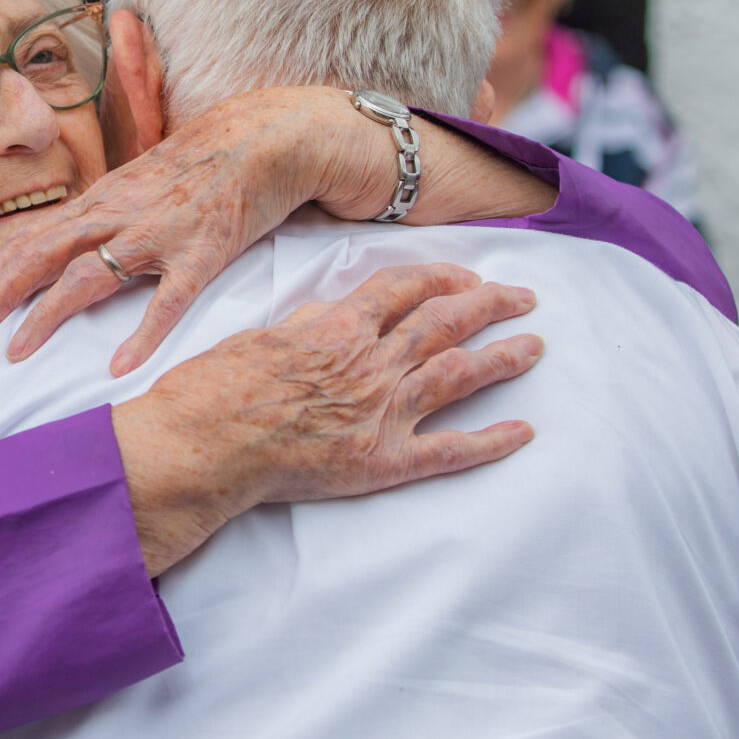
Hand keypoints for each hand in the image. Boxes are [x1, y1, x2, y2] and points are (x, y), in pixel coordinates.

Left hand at [0, 86, 552, 373]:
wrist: (265, 138)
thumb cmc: (199, 169)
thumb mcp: (139, 188)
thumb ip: (102, 220)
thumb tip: (61, 257)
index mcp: (101, 201)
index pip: (31, 241)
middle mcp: (118, 213)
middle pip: (42, 256)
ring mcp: (159, 231)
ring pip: (89, 275)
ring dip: (47, 315)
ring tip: (16, 355)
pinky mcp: (204, 250)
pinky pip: (169, 298)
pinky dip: (143, 333)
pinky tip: (120, 367)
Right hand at [109, 263, 542, 575]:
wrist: (203, 443)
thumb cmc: (219, 387)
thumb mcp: (267, 332)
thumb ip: (315, 323)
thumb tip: (343, 316)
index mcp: (341, 324)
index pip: (407, 287)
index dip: (444, 277)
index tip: (467, 277)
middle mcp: (372, 362)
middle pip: (445, 321)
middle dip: (490, 304)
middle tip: (523, 297)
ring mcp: (381, 412)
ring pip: (458, 373)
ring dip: (503, 357)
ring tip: (535, 346)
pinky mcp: (381, 462)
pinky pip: (449, 451)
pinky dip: (491, 442)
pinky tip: (524, 432)